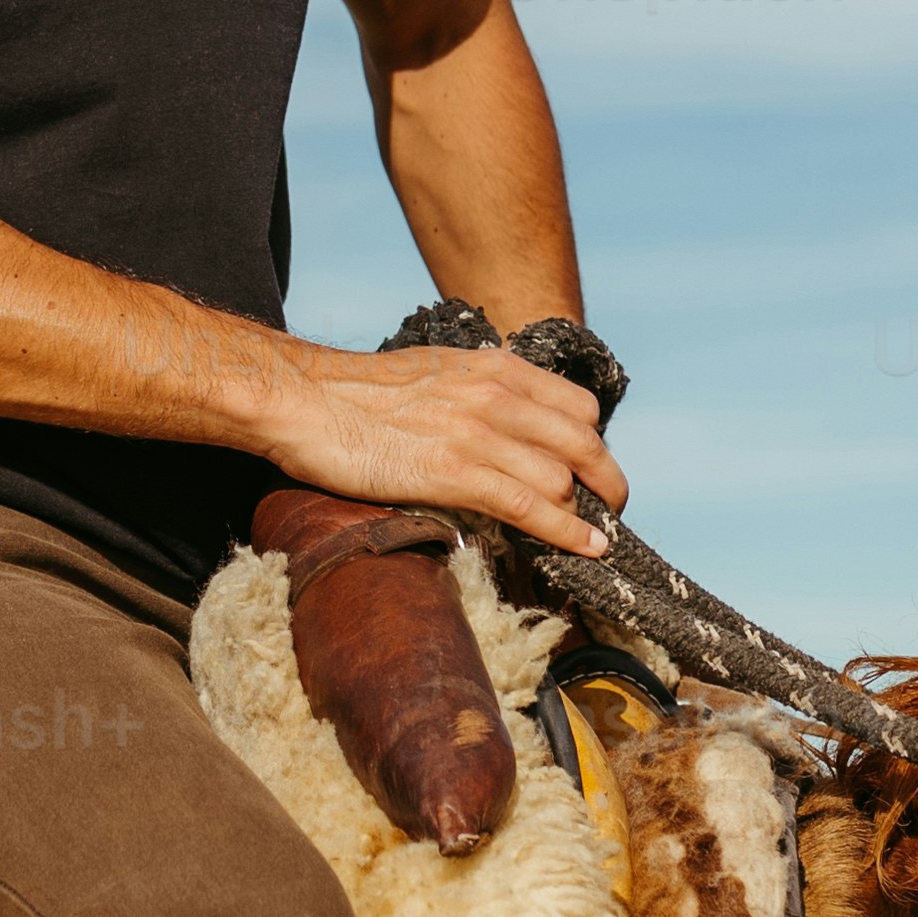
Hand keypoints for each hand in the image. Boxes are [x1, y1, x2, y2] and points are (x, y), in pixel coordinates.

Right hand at [262, 341, 625, 553]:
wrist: (306, 399)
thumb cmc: (359, 393)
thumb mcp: (437, 372)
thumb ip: (478, 392)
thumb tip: (503, 425)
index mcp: (496, 368)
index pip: (579, 407)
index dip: (594, 445)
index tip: (591, 472)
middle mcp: (497, 396)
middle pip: (585, 444)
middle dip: (608, 483)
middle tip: (611, 510)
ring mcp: (478, 435)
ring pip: (563, 479)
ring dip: (587, 514)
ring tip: (594, 538)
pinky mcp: (454, 473)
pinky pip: (531, 507)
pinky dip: (568, 532)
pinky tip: (587, 548)